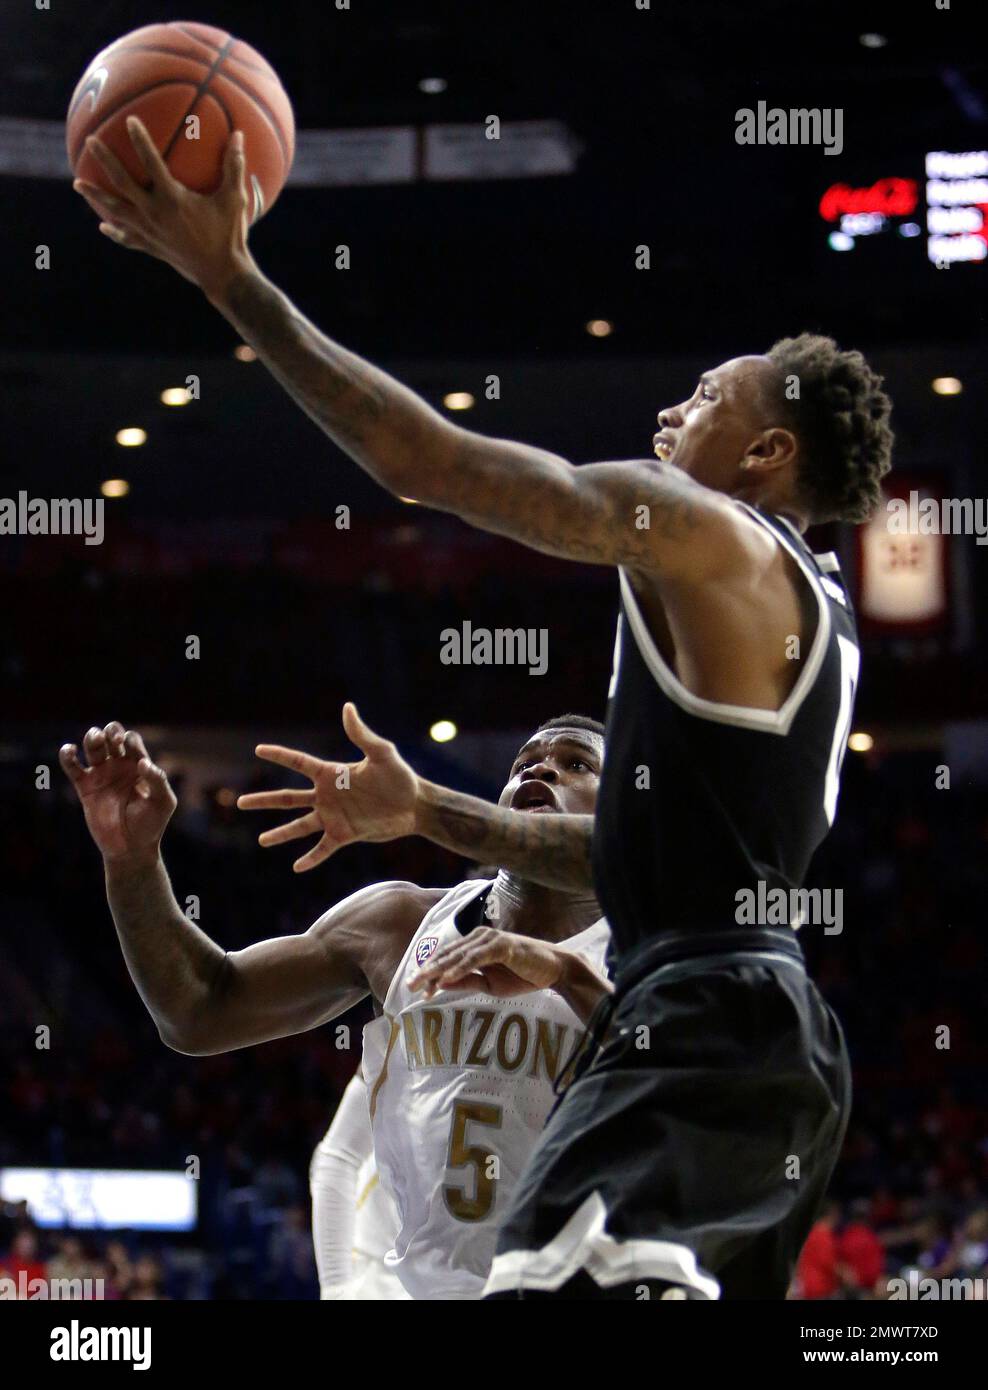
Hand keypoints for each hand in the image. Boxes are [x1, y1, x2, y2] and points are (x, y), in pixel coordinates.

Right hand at [59, 723, 176, 862]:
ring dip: (92, 737)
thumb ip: (157, 781)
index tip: (132, 753)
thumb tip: (143, 763)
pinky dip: (68, 755)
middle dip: (111, 732)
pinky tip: (70, 750)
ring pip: (93, 747)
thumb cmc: (151, 824)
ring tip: (95, 739)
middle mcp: (120, 766)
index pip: (132, 741)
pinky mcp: (85, 787)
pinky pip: (73, 767)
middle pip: (112, 736)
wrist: (130, 847)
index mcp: (139, 765)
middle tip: (113, 742)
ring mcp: (102, 775)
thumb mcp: (162, 802)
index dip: (130, 740)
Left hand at [72, 116, 254, 300]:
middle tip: (90, 142)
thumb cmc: (230, 235)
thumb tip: (240, 135)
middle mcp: (155, 214)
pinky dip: (115, 232)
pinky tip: (104, 226)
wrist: (223, 275)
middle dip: (104, 161)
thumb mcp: (235, 200)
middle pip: (121, 184)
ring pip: (115, 211)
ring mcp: (150, 232)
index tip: (130, 120)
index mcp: (173, 199)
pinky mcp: (152, 247)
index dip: (141, 140)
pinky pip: (128, 238)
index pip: (151, 163)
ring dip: (95, 196)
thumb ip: (234, 166)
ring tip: (79, 183)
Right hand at [238, 702, 419, 872]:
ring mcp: (334, 816)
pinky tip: (296, 867)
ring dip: (281, 833)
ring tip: (261, 840)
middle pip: (289, 798)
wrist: (414, 804)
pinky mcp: (345, 834)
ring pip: (300, 826)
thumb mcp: (382, 753)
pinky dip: (311, 858)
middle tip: (240, 802)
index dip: (280, 755)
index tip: (259, 750)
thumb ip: (362, 734)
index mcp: (333, 774)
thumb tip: (348, 708)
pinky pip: (323, 848)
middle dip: (265, 800)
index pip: (299, 763)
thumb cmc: (400, 776)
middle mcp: (328, 795)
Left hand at [409, 927, 566, 999]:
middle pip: (447, 954)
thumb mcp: (489, 984)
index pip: (447, 958)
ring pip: (458, 955)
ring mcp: (490, 939)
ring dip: (439, 969)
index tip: (415, 988)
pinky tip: (447, 977)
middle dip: (427, 970)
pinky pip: (476, 958)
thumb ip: (466, 981)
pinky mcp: (502, 945)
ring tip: (423, 981)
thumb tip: (439, 983)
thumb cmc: (522, 975)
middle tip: (409, 985)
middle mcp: (479, 937)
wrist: (553, 970)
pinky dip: (460, 967)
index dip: (430, 972)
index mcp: (474, 944)